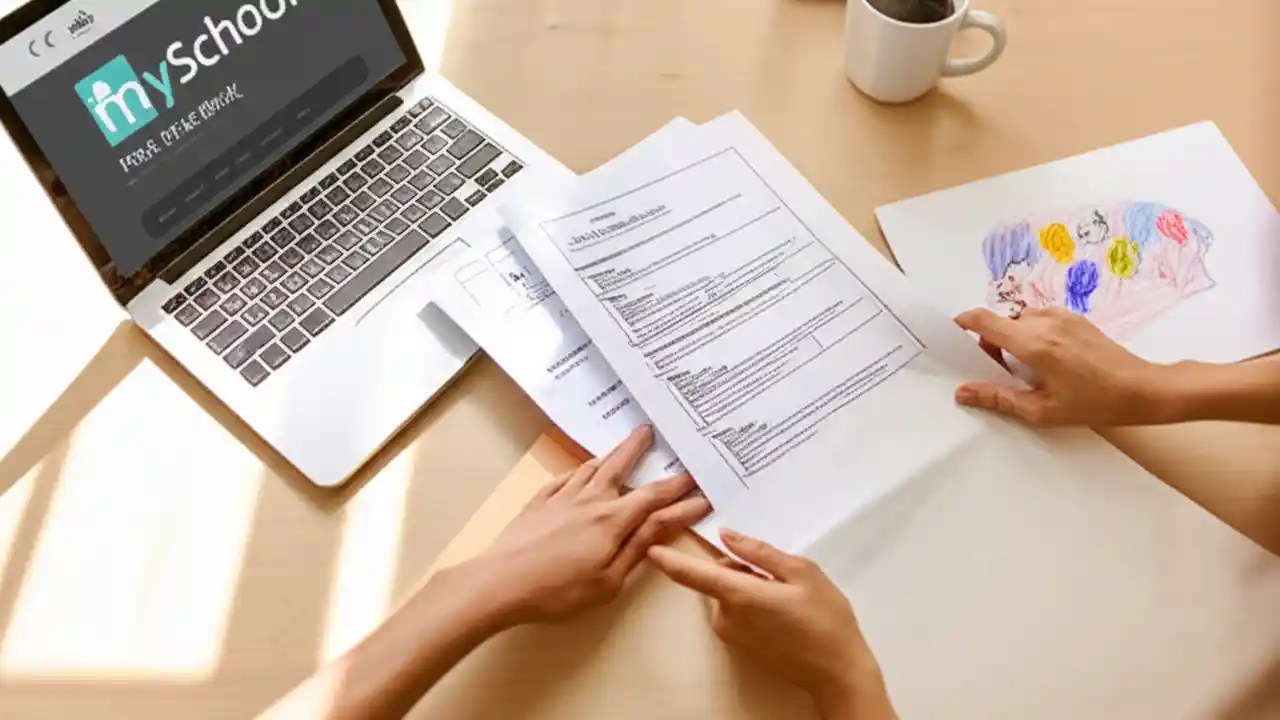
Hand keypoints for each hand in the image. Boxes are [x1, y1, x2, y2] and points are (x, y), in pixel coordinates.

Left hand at [468, 425, 710, 627]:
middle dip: (639, 448)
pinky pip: (564, 478)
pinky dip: (578, 471)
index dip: (680, 492)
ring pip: (592, 468)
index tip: (700, 486)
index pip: (655, 499)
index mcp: (612, 520)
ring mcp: (561, 498)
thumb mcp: (609, 579)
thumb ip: (639, 546)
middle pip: (620, 466)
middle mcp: (589, 500)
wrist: (499, 583)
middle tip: (651, 430)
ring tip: (622, 445)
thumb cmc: (558, 591)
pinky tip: (580, 472)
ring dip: (611, 455)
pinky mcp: (538, 503)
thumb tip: (668, 520)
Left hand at [648, 530, 895, 719]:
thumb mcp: (801, 571)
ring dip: (747, 585)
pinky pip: (735, 611)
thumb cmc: (825, 618)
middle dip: (739, 566)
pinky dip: (750, 603)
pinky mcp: (738, 644)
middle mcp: (727, 616)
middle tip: (778, 574)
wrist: (837, 671)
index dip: (669, 559)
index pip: (693, 574)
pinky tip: (780, 611)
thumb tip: (727, 537)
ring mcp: (731, 633)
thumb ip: (759, 552)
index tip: (649, 546)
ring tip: (785, 596)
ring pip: (728, 593)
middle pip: (718, 576)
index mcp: (739, 595)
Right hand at [954, 307, 1174, 426]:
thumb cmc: (1094, 403)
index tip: (955, 336)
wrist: (1143, 389)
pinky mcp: (1076, 318)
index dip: (964, 323)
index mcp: (1033, 343)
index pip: (984, 320)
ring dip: (1013, 338)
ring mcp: (1062, 316)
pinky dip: (1032, 334)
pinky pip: (1040, 319)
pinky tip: (1046, 360)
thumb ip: (998, 398)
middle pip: (1001, 322)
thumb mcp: (1042, 410)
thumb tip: (962, 392)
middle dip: (991, 341)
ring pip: (1021, 320)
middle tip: (998, 370)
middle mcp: (1044, 321)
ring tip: (1025, 368)